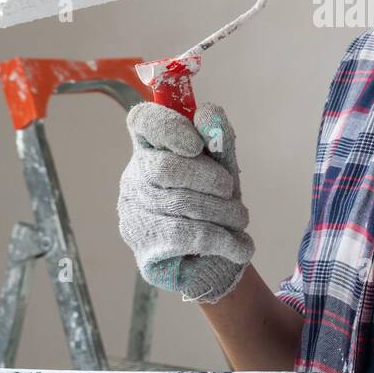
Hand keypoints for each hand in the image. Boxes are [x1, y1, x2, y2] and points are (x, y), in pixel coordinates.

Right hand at [117, 100, 252, 302]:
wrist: (217, 260)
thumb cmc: (214, 205)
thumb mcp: (224, 168)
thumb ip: (218, 139)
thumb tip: (207, 112)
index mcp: (151, 150)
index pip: (142, 122)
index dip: (168, 127)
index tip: (197, 144)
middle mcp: (134, 179)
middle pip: (164, 167)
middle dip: (209, 179)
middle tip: (230, 191)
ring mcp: (133, 214)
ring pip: (179, 204)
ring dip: (222, 212)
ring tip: (240, 219)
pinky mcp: (143, 247)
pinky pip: (183, 236)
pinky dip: (220, 239)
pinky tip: (239, 246)